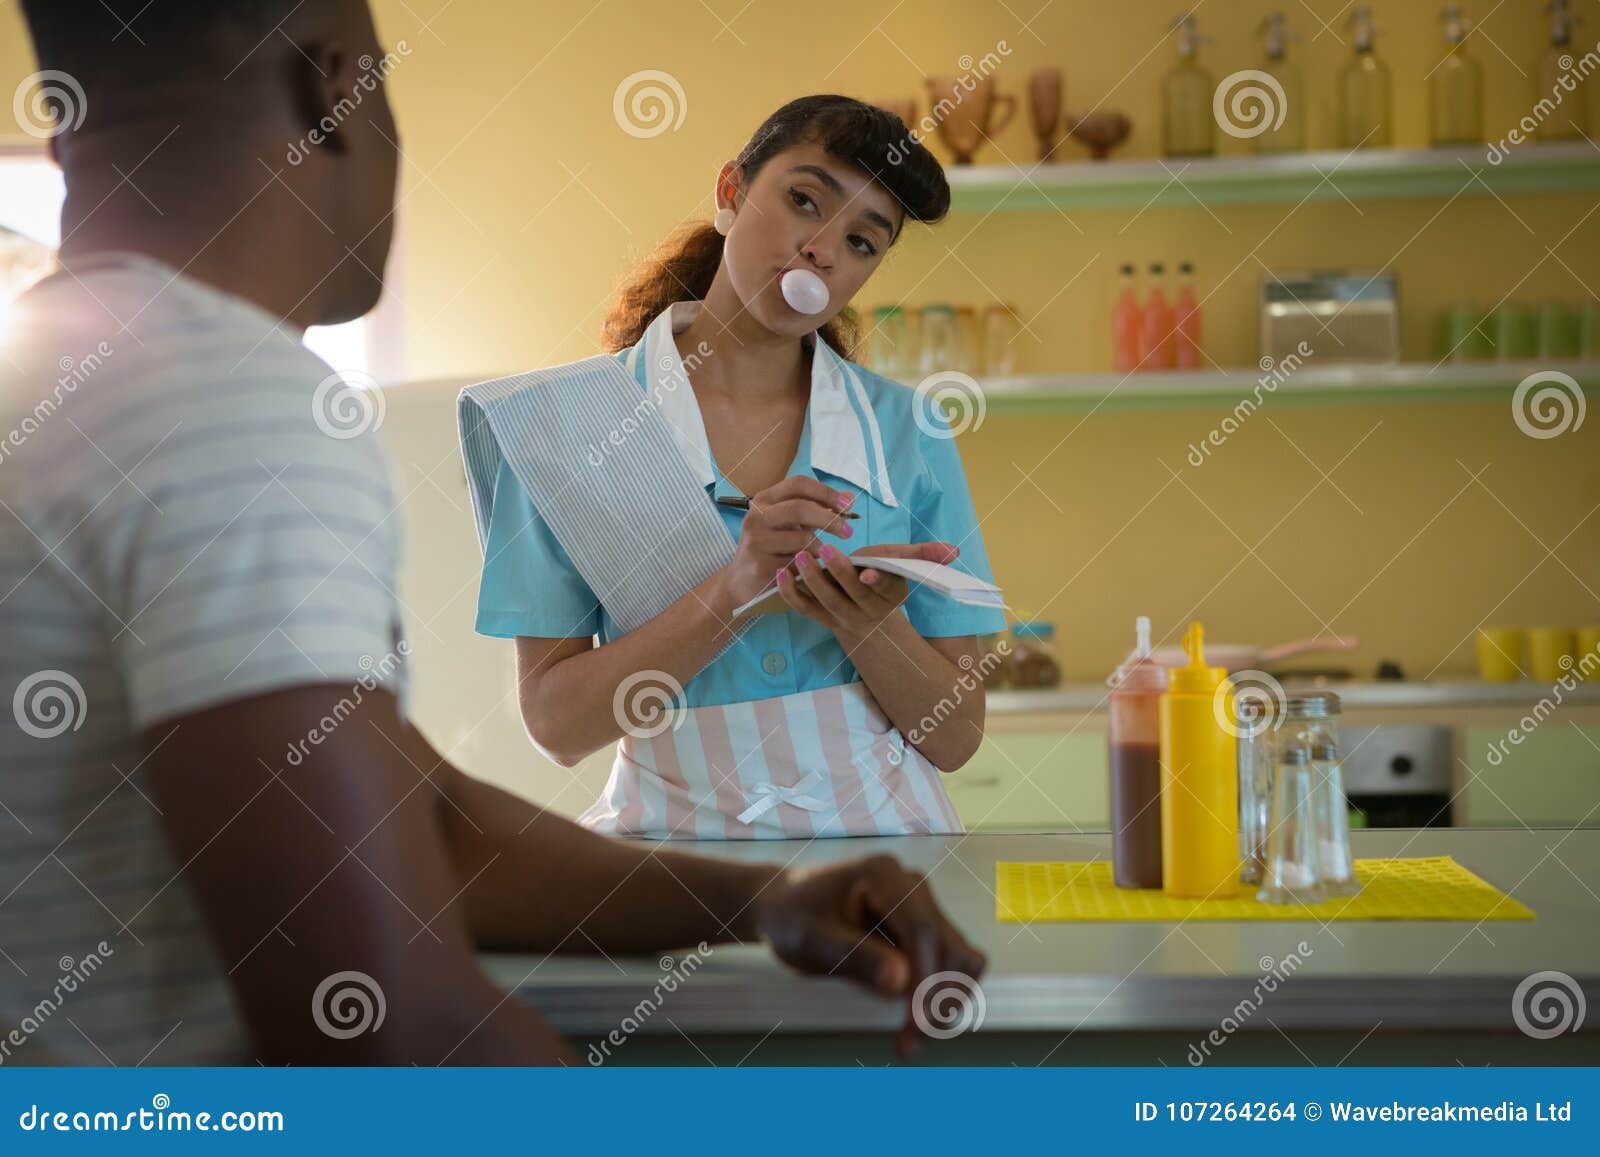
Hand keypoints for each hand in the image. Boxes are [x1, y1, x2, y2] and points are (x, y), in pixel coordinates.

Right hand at [712, 475, 855, 611]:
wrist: (742, 580)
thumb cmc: (772, 547)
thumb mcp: (791, 523)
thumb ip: (819, 509)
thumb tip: (850, 498)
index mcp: (765, 499)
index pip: (798, 484)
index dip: (826, 492)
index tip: (847, 505)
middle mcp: (757, 516)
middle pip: (800, 508)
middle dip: (830, 519)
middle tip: (848, 532)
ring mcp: (756, 541)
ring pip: (801, 539)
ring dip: (821, 547)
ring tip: (827, 554)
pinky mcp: (760, 566)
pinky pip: (797, 564)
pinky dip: (810, 566)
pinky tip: (811, 569)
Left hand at [750, 854, 987, 1058]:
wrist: (786, 908)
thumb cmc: (792, 917)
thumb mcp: (810, 940)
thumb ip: (855, 957)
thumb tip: (901, 983)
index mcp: (883, 875)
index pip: (921, 928)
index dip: (926, 978)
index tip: (917, 1021)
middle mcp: (912, 886)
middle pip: (949, 946)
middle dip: (935, 998)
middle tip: (907, 1041)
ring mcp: (923, 906)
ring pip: (960, 958)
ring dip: (944, 1002)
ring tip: (909, 1038)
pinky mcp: (926, 931)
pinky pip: (952, 965)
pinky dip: (941, 996)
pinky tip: (914, 1020)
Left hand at [777, 541, 960, 648]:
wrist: (868, 621)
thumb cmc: (886, 583)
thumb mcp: (906, 570)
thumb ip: (926, 557)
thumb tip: (955, 551)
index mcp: (888, 595)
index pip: (883, 588)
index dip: (875, 581)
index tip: (867, 572)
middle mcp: (865, 609)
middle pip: (850, 593)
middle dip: (837, 572)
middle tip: (822, 548)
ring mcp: (841, 616)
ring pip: (824, 601)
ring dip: (810, 580)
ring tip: (799, 556)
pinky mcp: (821, 617)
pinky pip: (804, 609)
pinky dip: (790, 594)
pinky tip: (779, 574)